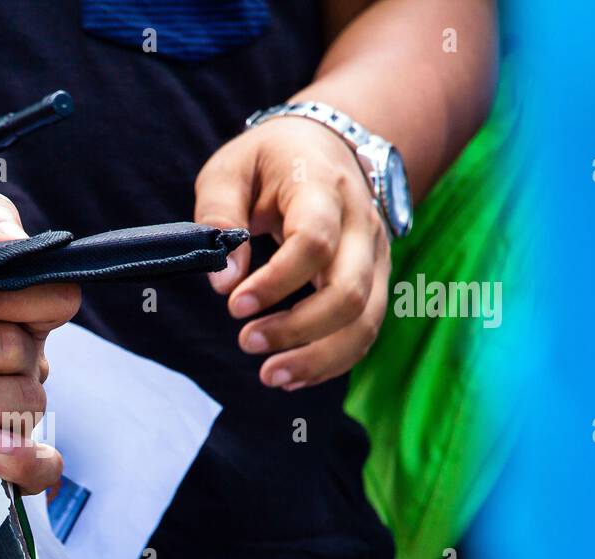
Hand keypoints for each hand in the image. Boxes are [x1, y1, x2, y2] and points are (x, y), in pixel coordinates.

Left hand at [0, 192, 79, 493]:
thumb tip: (7, 240)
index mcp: (22, 307)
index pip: (52, 297)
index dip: (10, 298)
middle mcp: (28, 358)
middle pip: (19, 355)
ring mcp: (20, 409)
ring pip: (22, 405)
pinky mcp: (8, 458)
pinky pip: (41, 468)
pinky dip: (23, 462)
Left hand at [195, 117, 391, 389]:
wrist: (324, 146)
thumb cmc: (268, 161)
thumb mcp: (228, 171)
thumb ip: (218, 217)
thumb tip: (222, 281)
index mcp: (323, 188)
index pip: (314, 242)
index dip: (276, 282)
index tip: (234, 305)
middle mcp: (361, 224)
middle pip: (349, 290)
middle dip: (298, 329)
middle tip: (246, 342)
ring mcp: (376, 256)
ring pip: (366, 320)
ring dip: (319, 357)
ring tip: (269, 375)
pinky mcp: (374, 282)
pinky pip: (364, 331)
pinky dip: (331, 361)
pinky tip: (292, 376)